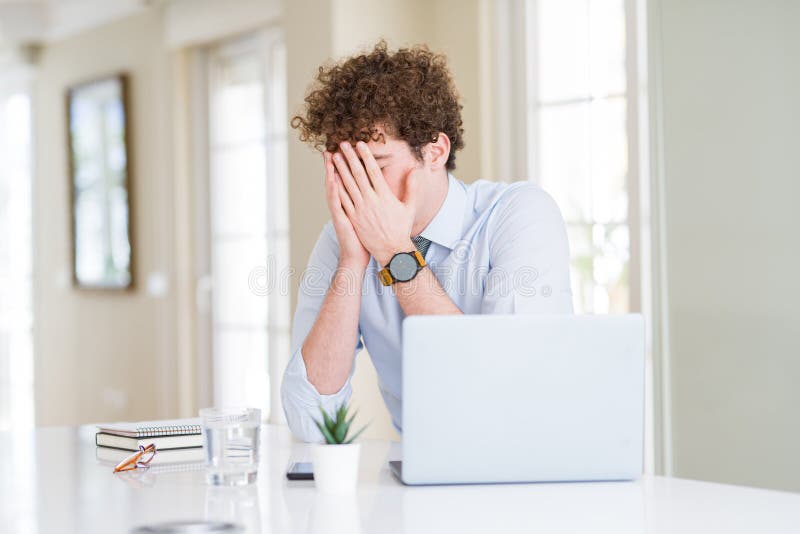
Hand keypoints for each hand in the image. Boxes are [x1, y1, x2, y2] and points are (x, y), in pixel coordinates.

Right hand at [323, 151, 369, 269]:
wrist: (358, 257)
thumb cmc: (365, 238)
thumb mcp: (367, 218)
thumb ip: (370, 204)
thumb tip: (377, 193)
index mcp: (351, 203)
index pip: (347, 181)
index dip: (346, 167)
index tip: (347, 152)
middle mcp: (343, 205)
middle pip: (338, 181)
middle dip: (336, 165)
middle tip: (332, 148)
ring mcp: (341, 212)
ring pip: (334, 189)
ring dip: (331, 173)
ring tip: (330, 158)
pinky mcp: (340, 220)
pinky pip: (337, 204)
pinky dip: (334, 192)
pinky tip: (333, 180)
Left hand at [332, 141, 419, 265]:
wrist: (391, 249)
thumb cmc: (401, 228)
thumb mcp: (410, 207)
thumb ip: (412, 187)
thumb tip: (414, 170)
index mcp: (385, 196)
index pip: (373, 171)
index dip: (366, 156)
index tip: (360, 144)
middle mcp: (371, 201)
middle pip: (358, 174)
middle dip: (350, 158)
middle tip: (343, 144)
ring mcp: (360, 210)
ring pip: (348, 185)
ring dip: (340, 169)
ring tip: (334, 156)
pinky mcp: (353, 218)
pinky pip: (343, 200)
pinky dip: (337, 188)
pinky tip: (332, 178)